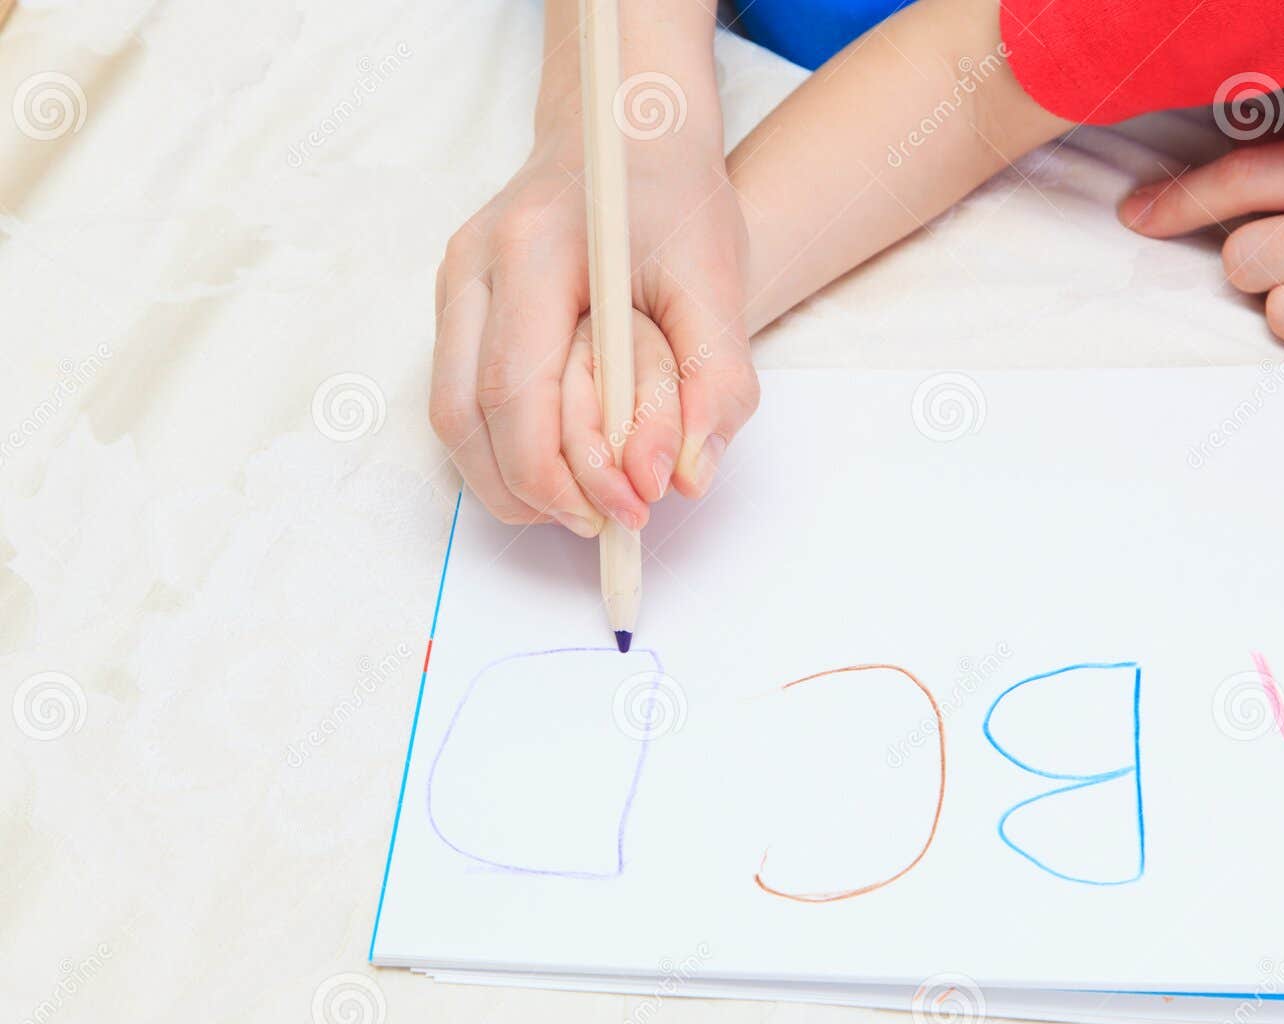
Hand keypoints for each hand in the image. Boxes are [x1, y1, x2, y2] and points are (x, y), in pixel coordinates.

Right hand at [430, 92, 758, 535]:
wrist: (629, 126)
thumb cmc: (676, 198)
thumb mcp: (720, 280)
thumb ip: (716, 379)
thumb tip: (686, 478)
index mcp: (532, 247)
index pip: (514, 392)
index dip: (559, 475)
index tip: (623, 513)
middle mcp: (473, 263)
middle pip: (463, 416)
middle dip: (529, 491)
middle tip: (601, 523)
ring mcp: (454, 281)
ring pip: (448, 415)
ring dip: (507, 480)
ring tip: (580, 505)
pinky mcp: (457, 301)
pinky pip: (457, 396)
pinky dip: (500, 448)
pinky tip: (557, 465)